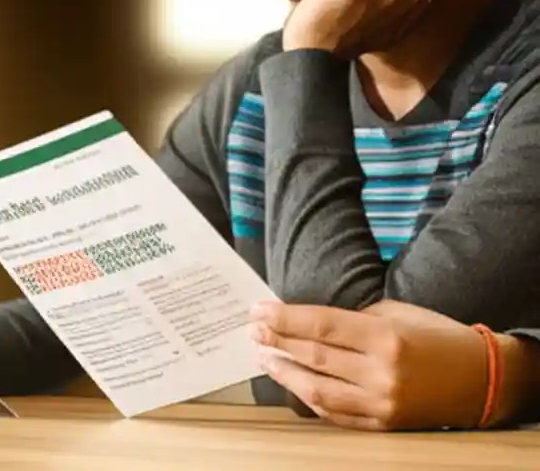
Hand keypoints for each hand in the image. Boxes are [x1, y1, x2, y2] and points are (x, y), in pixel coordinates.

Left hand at [250, 300, 490, 430]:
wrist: (481, 379)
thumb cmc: (436, 337)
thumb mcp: (398, 313)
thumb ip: (353, 320)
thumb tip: (305, 322)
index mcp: (386, 337)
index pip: (321, 326)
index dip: (285, 319)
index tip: (258, 311)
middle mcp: (382, 373)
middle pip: (314, 357)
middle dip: (278, 342)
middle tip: (254, 331)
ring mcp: (381, 403)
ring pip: (317, 391)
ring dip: (285, 373)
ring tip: (264, 358)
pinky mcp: (382, 424)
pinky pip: (334, 414)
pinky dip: (309, 398)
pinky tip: (292, 383)